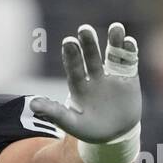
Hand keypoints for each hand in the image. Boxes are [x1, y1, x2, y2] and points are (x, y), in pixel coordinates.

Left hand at [30, 22, 140, 143]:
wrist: (116, 135)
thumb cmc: (90, 130)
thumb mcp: (71, 124)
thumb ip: (54, 113)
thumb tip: (32, 105)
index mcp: (79, 86)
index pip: (74, 68)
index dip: (72, 56)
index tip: (68, 42)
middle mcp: (94, 77)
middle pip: (92, 57)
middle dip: (89, 44)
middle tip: (84, 29)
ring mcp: (112, 76)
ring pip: (112, 54)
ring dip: (114, 41)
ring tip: (116, 27)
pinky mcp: (129, 78)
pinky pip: (130, 62)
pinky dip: (130, 51)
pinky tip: (129, 41)